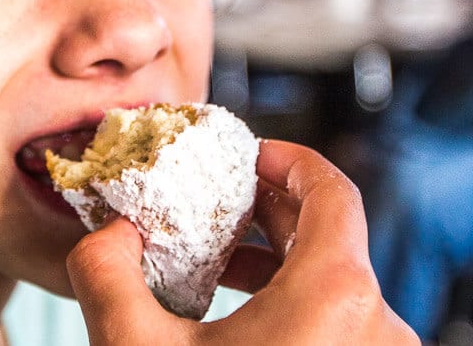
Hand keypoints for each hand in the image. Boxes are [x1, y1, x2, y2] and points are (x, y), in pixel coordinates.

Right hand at [66, 140, 417, 344]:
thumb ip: (104, 271)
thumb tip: (108, 235)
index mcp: (335, 296)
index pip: (330, 190)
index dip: (285, 158)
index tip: (245, 155)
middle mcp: (376, 326)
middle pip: (327, 232)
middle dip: (264, 209)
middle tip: (215, 203)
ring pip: (333, 279)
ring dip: (274, 258)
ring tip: (216, 261)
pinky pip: (335, 319)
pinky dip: (289, 300)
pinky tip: (236, 315)